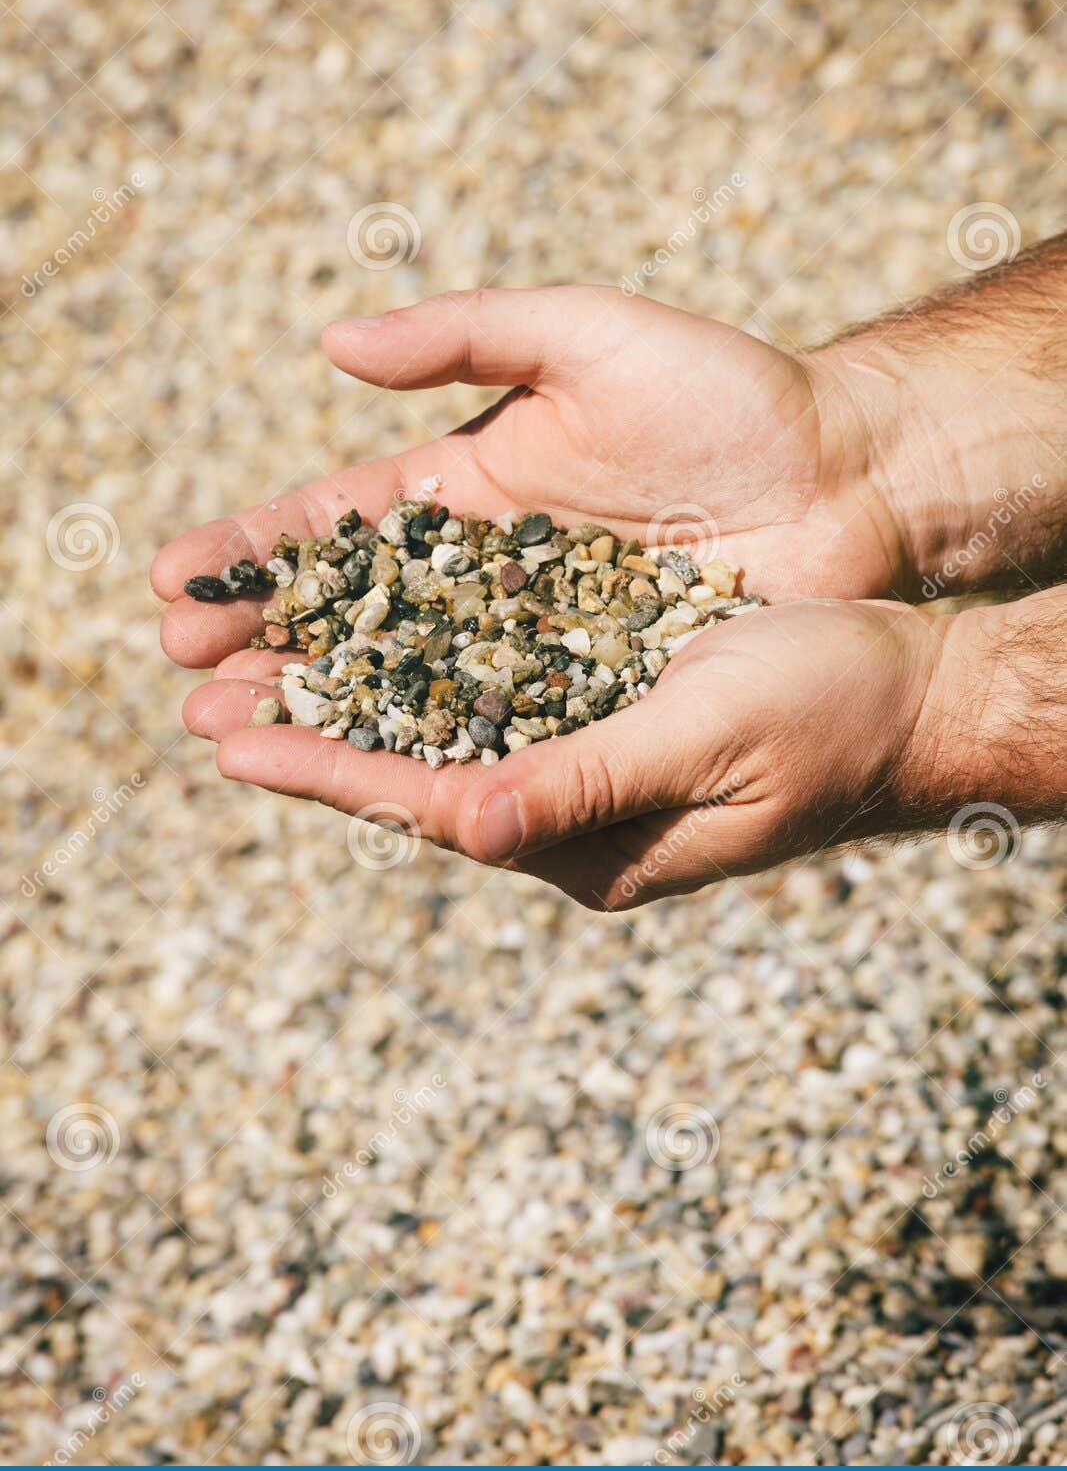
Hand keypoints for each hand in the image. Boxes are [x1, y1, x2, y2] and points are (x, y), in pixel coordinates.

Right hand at [152, 285, 907, 677]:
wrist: (848, 478)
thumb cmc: (726, 395)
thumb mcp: (590, 335)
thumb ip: (465, 332)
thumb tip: (329, 346)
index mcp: (467, 479)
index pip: (336, 518)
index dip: (254, 548)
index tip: (172, 577)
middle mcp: (484, 566)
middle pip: (350, 611)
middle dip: (262, 641)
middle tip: (182, 677)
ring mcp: (531, 636)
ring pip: (404, 677)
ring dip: (317, 703)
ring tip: (231, 733)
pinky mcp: (585, 690)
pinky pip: (490, 723)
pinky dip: (421, 744)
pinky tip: (358, 771)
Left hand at [176, 593, 943, 909]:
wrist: (903, 689)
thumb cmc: (824, 715)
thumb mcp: (704, 739)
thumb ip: (584, 781)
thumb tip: (466, 826)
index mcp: (588, 844)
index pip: (431, 805)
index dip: (329, 769)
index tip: (231, 741)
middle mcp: (568, 811)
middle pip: (411, 771)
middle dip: (309, 732)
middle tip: (196, 694)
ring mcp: (579, 760)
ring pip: (436, 725)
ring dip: (347, 690)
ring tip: (250, 657)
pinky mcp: (595, 706)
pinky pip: (485, 686)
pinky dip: (418, 656)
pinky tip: (363, 626)